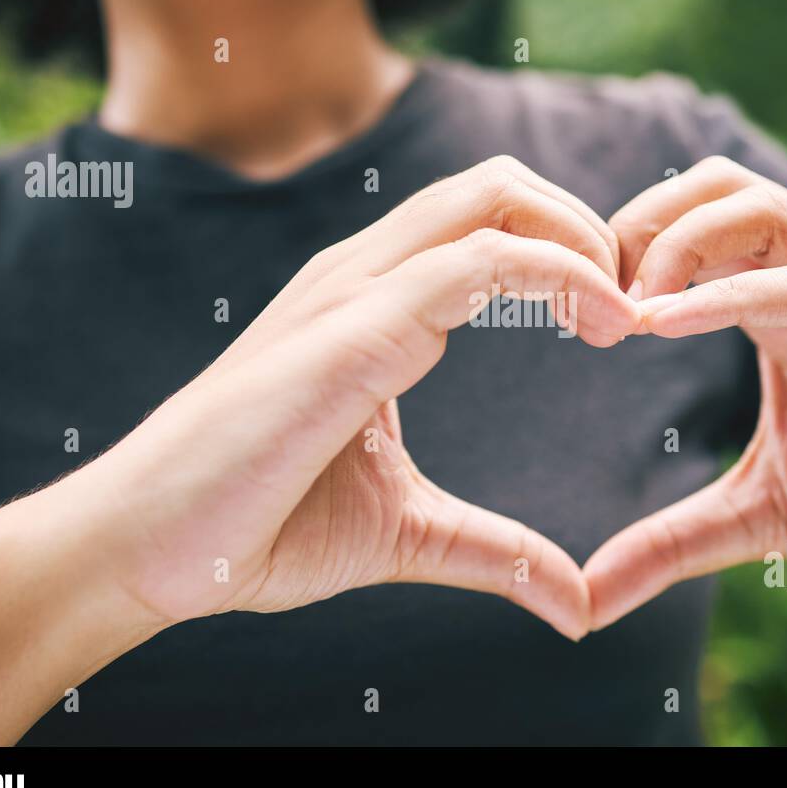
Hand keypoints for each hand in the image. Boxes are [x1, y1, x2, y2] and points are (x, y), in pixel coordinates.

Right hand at [81, 156, 638, 637]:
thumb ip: (492, 550)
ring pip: (491, 198)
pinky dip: (559, 272)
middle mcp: (362, 275)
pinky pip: (475, 262)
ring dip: (583, 241)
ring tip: (628, 314)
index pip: (485, 220)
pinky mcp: (349, 331)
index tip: (621, 317)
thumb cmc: (257, 525)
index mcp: (373, 303)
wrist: (150, 550)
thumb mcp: (405, 532)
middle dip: (586, 224)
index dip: (567, 248)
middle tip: (636, 303)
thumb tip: (573, 604)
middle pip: (496, 184)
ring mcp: (351, 292)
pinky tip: (603, 322)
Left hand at [585, 157, 786, 626]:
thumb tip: (586, 599)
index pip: (695, 228)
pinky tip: (676, 318)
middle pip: (725, 191)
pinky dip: (749, 292)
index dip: (624, 248)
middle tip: (587, 291)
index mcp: (784, 308)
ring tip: (630, 304)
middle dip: (644, 224)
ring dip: (687, 243)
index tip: (566, 305)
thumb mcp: (763, 519)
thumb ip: (675, 543)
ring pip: (777, 215)